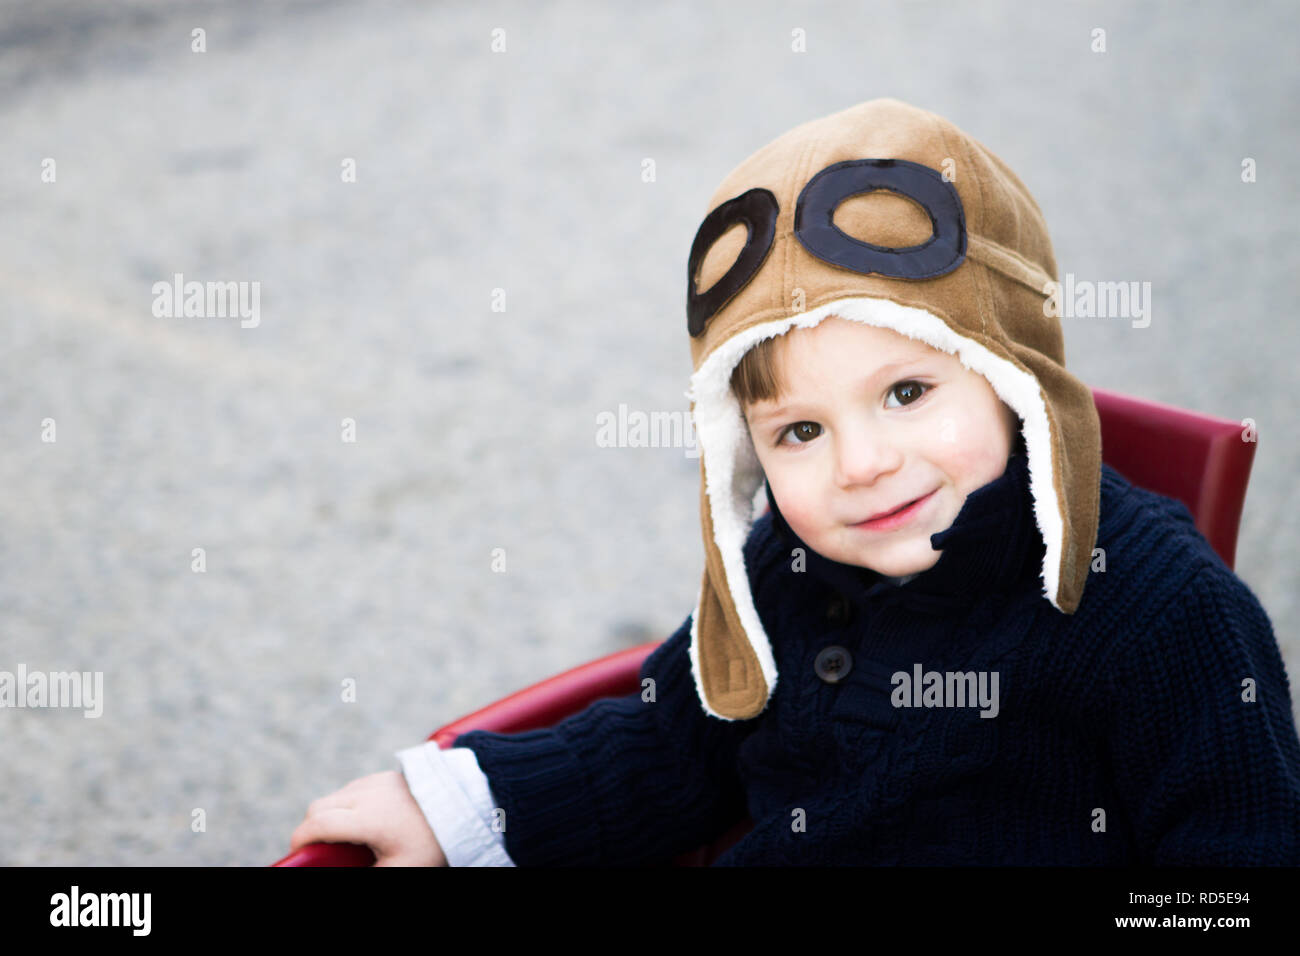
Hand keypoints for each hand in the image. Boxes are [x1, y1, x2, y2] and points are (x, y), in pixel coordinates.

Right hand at [290, 771, 448, 866]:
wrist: (465, 804)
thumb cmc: (433, 841)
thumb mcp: (401, 868)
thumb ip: (369, 873)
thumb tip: (343, 868)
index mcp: (367, 817)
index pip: (318, 824)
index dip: (300, 839)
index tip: (297, 852)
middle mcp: (367, 793)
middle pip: (320, 806)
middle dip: (312, 827)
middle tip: (319, 849)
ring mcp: (376, 780)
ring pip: (336, 796)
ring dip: (330, 814)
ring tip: (346, 838)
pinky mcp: (385, 775)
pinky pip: (354, 788)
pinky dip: (348, 804)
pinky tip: (365, 821)